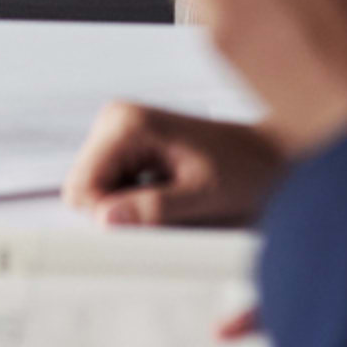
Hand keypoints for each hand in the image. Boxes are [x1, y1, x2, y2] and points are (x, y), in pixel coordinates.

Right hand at [64, 102, 286, 226]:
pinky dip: (132, 200)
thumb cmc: (244, 169)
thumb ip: (154, 209)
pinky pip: (109, 187)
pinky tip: (165, 192)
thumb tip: (108, 220)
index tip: (141, 226)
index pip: (81, 187)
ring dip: (126, 206)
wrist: (266, 155)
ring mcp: (119, 131)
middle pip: (82, 188)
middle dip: (116, 210)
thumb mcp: (202, 196)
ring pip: (94, 190)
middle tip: (163, 211)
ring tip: (170, 199)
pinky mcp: (127, 145)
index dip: (107, 216)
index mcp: (128, 124)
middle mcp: (116, 120)